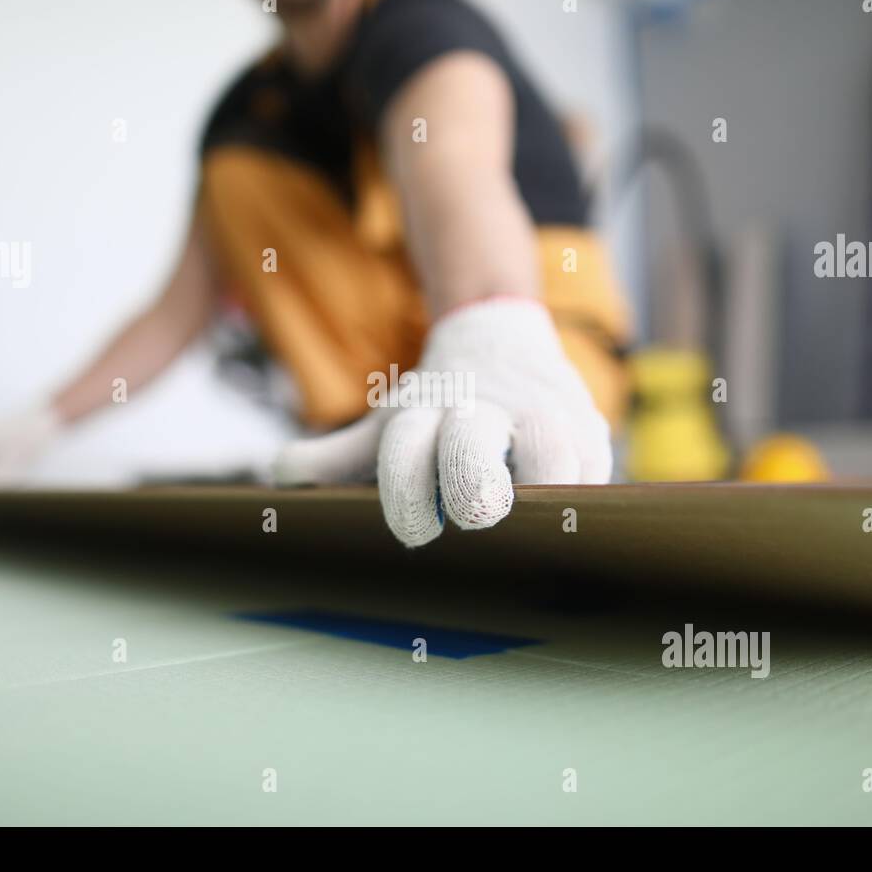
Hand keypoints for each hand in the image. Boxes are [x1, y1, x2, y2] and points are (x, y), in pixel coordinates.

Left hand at [273, 298, 611, 546]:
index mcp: (424, 414)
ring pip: (547, 444)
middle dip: (470, 485)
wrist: (498, 339)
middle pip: (470, 451)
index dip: (405, 495)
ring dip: (543, 480)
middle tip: (476, 513)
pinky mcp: (585, 425)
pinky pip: (593, 460)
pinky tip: (573, 513)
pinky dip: (584, 487)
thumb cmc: (438, 405)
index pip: (406, 452)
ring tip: (539, 513)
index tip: (418, 532)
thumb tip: (278, 475)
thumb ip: (338, 457)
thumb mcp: (390, 424)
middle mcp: (478, 412)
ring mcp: (535, 413)